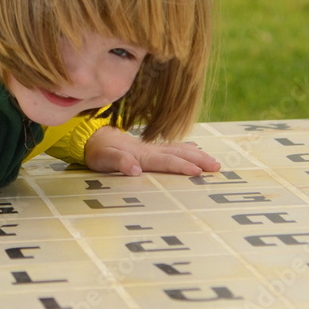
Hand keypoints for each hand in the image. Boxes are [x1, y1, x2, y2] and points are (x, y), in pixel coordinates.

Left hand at [83, 125, 220, 176]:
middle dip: (199, 160)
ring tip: (213, 161)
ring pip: (179, 150)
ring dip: (197, 155)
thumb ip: (118, 162)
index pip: (166, 161)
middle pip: (179, 154)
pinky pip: (173, 149)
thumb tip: (136, 169)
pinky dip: (187, 150)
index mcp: (141, 154)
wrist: (91, 136)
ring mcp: (151, 148)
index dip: (182, 166)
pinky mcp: (150, 149)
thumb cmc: (97, 151)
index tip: (198, 172)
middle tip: (217, 167)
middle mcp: (150, 150)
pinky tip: (195, 152)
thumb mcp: (103, 159)